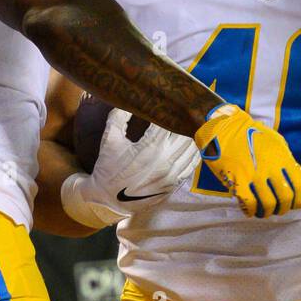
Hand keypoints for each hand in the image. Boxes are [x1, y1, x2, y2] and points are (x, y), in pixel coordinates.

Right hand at [60, 108, 197, 228]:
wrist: (107, 200)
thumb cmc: (108, 168)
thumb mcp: (109, 140)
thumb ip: (119, 117)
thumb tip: (131, 100)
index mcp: (150, 148)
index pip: (170, 122)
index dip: (171, 109)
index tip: (170, 101)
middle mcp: (165, 161)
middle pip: (185, 133)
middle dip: (183, 120)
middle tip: (183, 110)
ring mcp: (172, 175)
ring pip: (192, 148)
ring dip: (191, 134)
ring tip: (189, 123)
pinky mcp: (174, 184)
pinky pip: (192, 165)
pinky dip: (194, 152)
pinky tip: (191, 143)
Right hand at [194, 105, 300, 217]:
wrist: (224, 127)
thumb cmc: (251, 134)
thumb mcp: (276, 141)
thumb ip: (286, 160)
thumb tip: (295, 179)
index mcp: (282, 157)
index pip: (300, 186)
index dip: (299, 200)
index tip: (294, 204)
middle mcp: (271, 167)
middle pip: (285, 198)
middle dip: (283, 209)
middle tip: (278, 210)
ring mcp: (254, 174)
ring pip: (268, 204)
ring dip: (267, 212)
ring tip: (263, 212)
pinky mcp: (237, 180)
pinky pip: (249, 204)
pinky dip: (251, 211)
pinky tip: (250, 211)